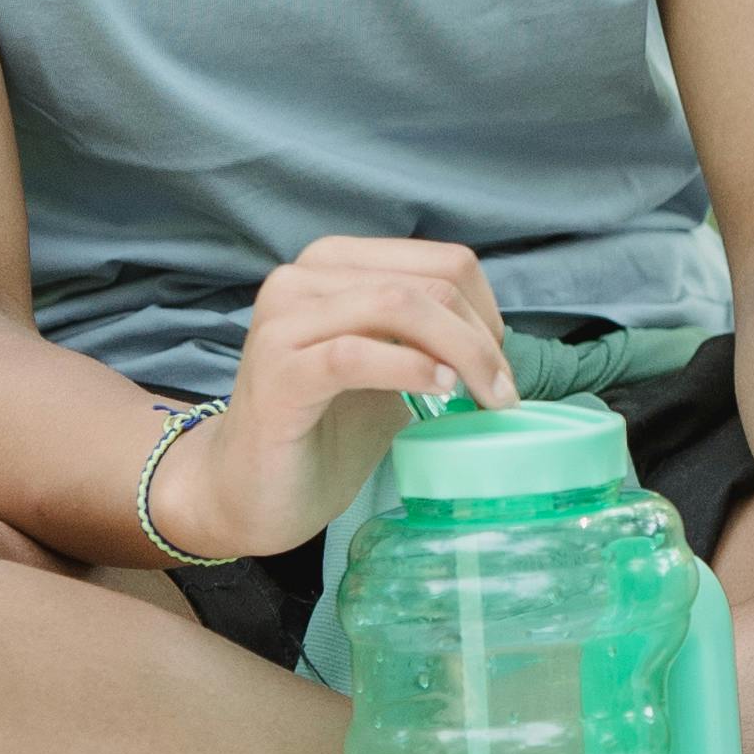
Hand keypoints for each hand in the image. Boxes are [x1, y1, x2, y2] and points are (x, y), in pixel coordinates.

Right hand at [164, 235, 515, 564]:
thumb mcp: (392, 370)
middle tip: (502, 394)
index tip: (501, 365)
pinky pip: (355, 354)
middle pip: (428, 283)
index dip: (488, 311)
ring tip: (482, 399)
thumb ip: (432, 340)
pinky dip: (409, 369)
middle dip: (481, 339)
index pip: (443, 261)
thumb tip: (501, 344)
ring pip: (397, 305)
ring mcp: (284, 321)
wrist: (250, 491)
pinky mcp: (277, 372)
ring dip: (458, 352)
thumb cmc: (326, 429)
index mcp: (336, 264)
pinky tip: (439, 392)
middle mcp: (303, 278)